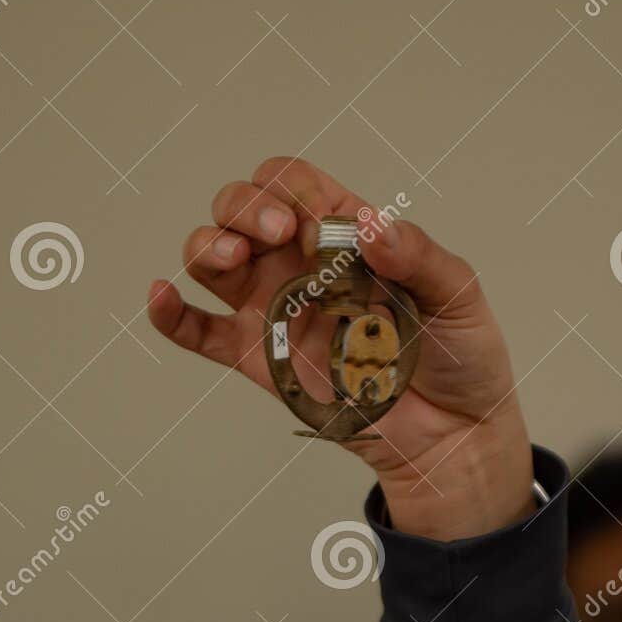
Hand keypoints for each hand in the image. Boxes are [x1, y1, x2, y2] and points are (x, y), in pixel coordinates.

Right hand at [147, 156, 534, 540]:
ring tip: (231, 259)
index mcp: (346, 236)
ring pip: (212, 258)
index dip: (296, 193)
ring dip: (207, 245)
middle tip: (274, 236)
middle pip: (242, 208)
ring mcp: (274, 310)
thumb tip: (369, 224)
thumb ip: (418, 256)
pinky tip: (160, 297)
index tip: (320, 229)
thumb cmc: (460, 357)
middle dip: (244, 206)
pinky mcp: (257, 360)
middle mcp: (301, 264)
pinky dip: (170, 313)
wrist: (453, 436)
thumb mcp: (458, 294)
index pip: (296, 184)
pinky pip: (198, 331)